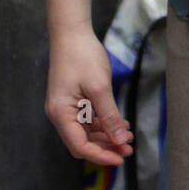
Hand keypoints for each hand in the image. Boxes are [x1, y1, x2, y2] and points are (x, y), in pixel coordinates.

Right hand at [46, 28, 133, 164]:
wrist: (71, 32)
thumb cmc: (82, 56)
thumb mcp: (99, 88)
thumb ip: (110, 116)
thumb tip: (120, 140)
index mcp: (60, 114)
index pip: (80, 146)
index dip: (101, 155)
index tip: (121, 157)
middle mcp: (60, 114)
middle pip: (82, 142)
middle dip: (106, 147)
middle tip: (128, 148)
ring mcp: (65, 107)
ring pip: (86, 132)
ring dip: (107, 136)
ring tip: (128, 135)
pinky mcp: (73, 100)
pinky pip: (88, 119)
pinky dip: (103, 123)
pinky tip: (120, 123)